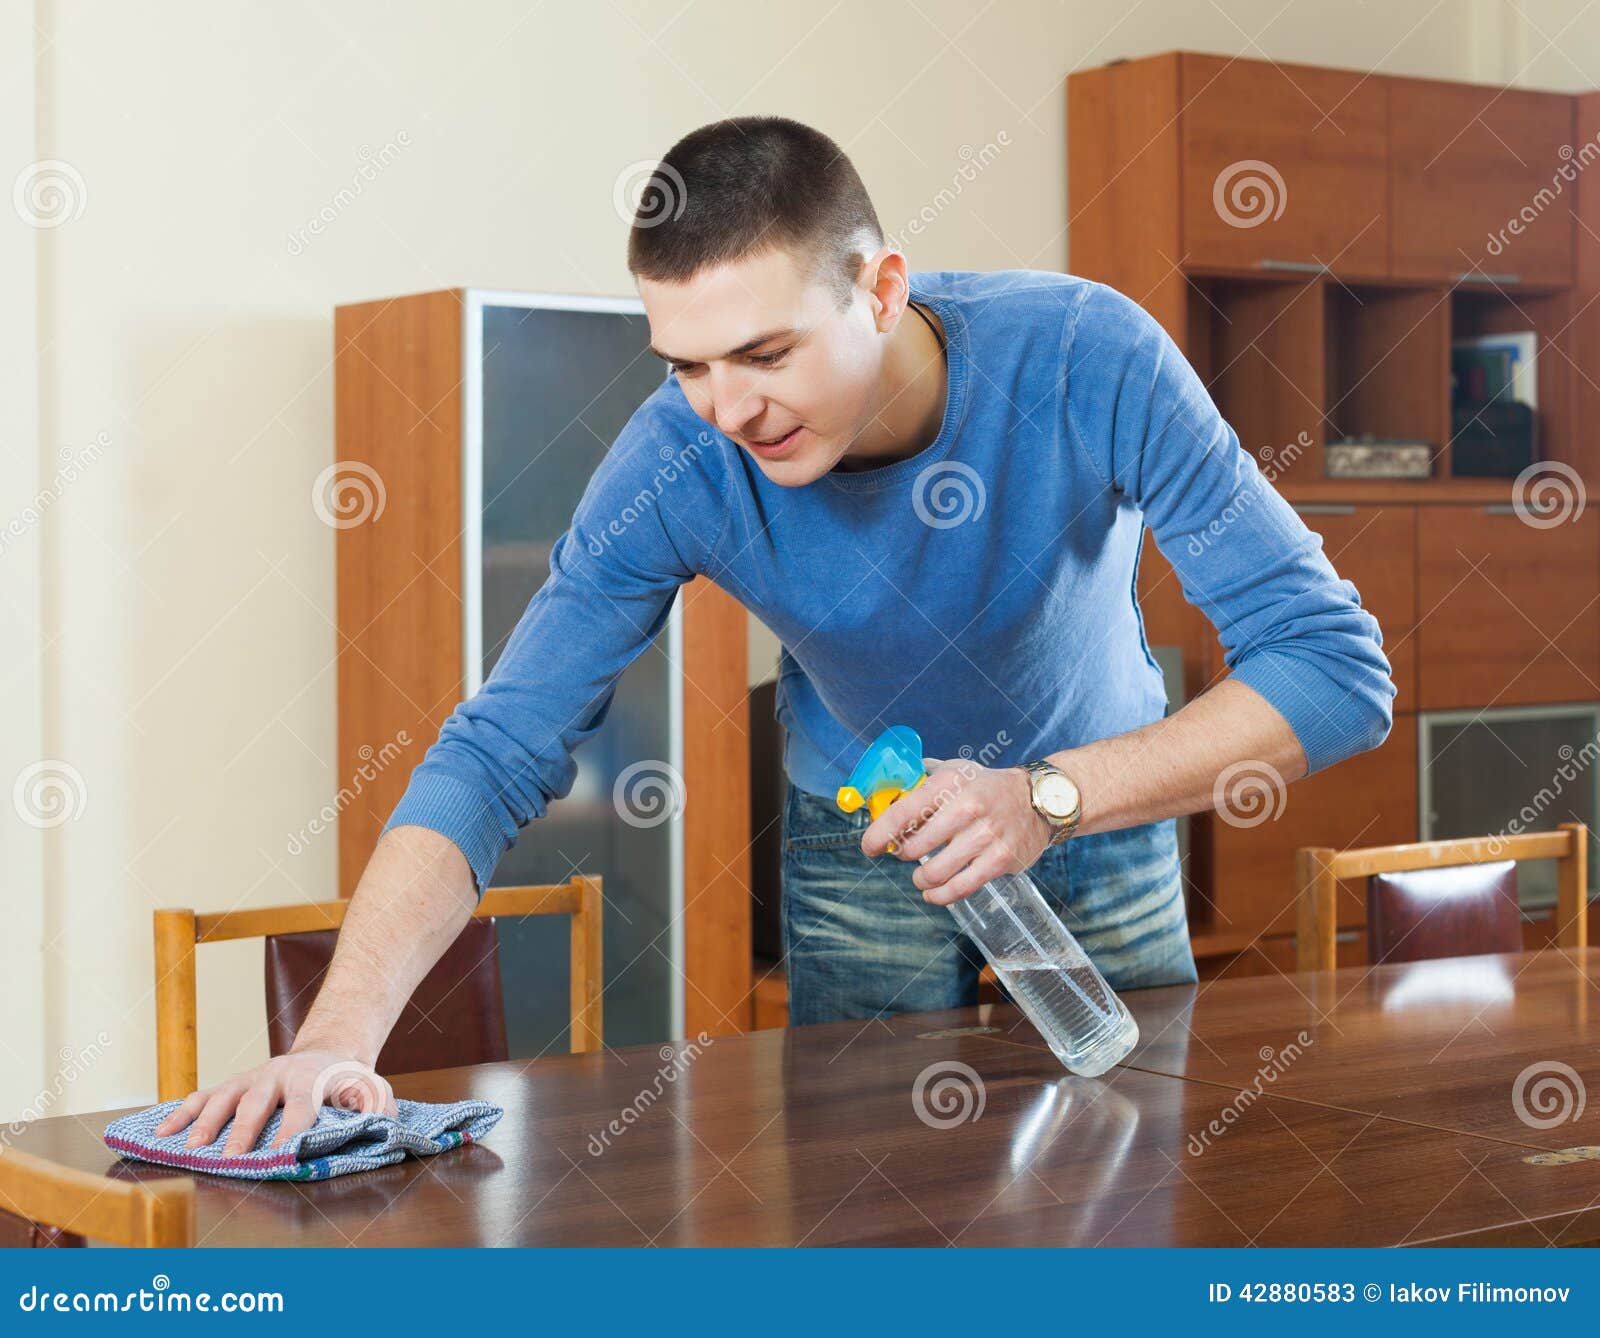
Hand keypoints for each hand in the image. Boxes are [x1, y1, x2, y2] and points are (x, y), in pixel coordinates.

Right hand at [151, 1049, 397, 1154]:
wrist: (330, 1050)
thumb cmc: (349, 1080)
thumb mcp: (372, 1088)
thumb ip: (378, 1107)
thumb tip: (384, 1125)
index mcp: (311, 1078)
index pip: (301, 1106)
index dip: (291, 1128)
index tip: (280, 1152)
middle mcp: (277, 1075)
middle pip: (257, 1102)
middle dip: (243, 1130)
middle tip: (230, 1158)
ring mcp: (251, 1079)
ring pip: (224, 1097)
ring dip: (206, 1123)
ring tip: (191, 1149)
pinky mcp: (233, 1084)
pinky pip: (203, 1096)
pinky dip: (181, 1113)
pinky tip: (161, 1132)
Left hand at [861, 756, 1051, 904]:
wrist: (1037, 799)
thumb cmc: (985, 787)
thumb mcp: (953, 772)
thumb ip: (919, 782)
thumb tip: (884, 795)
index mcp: (948, 784)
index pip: (901, 814)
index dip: (878, 835)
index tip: (870, 847)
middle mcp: (966, 808)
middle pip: (913, 848)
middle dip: (903, 856)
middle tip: (906, 854)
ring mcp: (985, 836)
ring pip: (933, 873)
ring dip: (920, 879)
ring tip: (922, 876)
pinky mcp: (1000, 860)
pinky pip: (959, 888)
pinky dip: (939, 896)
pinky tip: (933, 893)